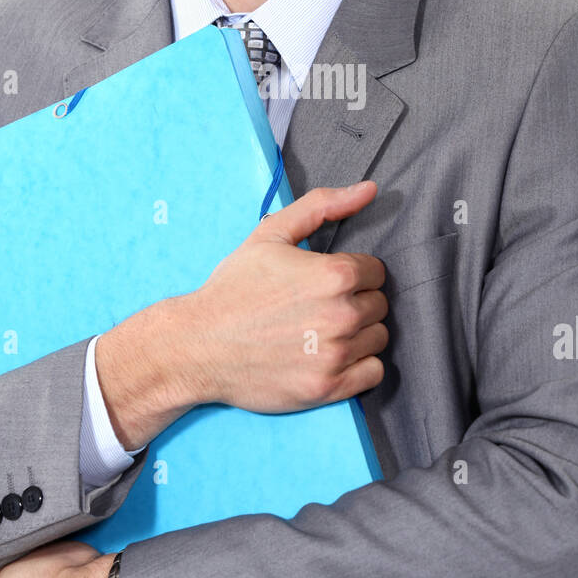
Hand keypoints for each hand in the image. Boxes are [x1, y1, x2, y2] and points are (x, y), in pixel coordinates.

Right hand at [170, 179, 388, 412]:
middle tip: (319, 307)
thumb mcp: (271, 234)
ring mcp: (337, 354)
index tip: (326, 283)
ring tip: (322, 331)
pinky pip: (374, 372)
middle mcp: (342, 315)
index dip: (352, 274)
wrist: (198, 345)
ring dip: (359, 334)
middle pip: (379, 305)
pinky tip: (331, 356)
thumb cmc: (234, 288)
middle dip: (355, 302)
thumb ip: (323, 206)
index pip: (376, 272)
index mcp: (335, 274)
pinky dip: (360, 365)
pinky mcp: (329, 387)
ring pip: (379, 338)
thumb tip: (370, 189)